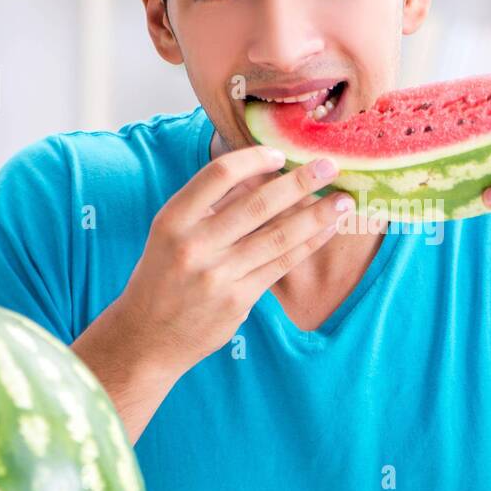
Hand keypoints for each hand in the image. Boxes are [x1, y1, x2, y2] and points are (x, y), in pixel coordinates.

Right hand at [74, 145, 353, 442]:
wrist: (147, 336)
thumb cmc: (164, 276)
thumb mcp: (172, 234)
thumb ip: (211, 207)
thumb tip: (263, 174)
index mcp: (173, 219)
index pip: (218, 175)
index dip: (253, 159)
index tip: (279, 153)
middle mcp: (194, 245)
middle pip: (257, 204)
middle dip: (300, 182)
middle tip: (330, 165)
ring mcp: (217, 275)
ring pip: (278, 236)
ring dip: (316, 215)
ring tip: (343, 201)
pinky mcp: (238, 300)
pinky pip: (281, 264)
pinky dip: (308, 244)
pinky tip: (327, 230)